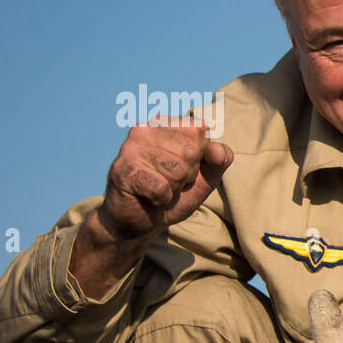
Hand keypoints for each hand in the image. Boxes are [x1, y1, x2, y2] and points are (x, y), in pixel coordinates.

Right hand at [96, 119, 232, 242]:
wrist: (142, 219)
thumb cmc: (173, 192)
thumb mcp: (206, 176)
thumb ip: (219, 160)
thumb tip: (217, 149)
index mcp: (166, 123)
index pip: (200, 131)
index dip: (199, 158)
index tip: (183, 167)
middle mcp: (146, 129)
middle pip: (190, 152)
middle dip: (187, 175)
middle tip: (168, 181)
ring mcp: (131, 147)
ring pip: (177, 171)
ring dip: (173, 188)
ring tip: (158, 187)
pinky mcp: (123, 169)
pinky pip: (161, 187)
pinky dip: (161, 198)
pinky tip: (148, 196)